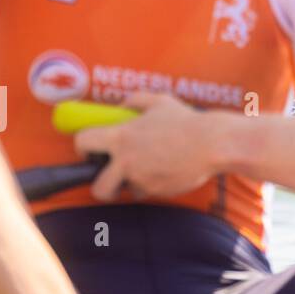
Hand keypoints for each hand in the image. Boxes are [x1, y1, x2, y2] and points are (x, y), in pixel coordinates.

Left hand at [74, 92, 218, 200]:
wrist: (213, 144)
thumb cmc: (186, 121)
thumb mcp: (159, 102)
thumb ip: (136, 101)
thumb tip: (123, 106)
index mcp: (121, 136)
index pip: (83, 142)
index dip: (81, 148)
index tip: (87, 152)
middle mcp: (126, 160)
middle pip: (98, 186)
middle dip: (101, 186)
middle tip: (109, 178)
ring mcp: (141, 179)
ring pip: (126, 191)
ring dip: (131, 185)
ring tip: (146, 170)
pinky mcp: (157, 191)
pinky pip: (147, 191)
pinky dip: (152, 185)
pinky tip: (165, 171)